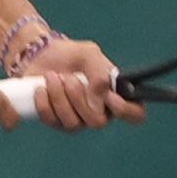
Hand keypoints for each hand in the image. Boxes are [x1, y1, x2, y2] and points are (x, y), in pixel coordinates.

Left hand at [20, 37, 146, 131]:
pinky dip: (45, 103)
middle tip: (68, 77)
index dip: (127, 111)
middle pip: (97, 122)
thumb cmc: (71, 55)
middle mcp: (100, 112)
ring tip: (52, 76)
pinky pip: (53, 121)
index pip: (135, 114)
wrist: (41, 54)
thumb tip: (100, 101)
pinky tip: (41, 88)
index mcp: (116, 95)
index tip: (110, 97)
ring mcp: (78, 119)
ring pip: (73, 124)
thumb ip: (100, 74)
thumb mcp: (89, 55)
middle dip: (78, 98)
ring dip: (59, 97)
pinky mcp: (56, 121)